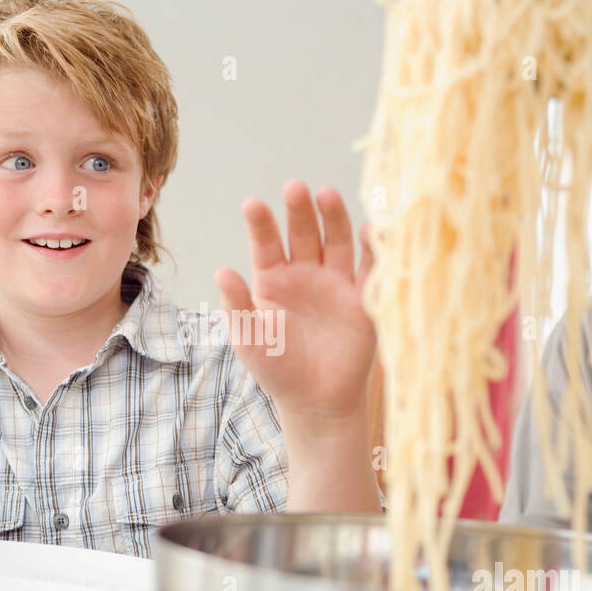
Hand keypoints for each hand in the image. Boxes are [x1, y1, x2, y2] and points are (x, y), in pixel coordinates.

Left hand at [215, 179, 375, 429]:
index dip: (261, 224)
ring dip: (333, 217)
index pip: (266, 243)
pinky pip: (369, 268)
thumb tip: (220, 272)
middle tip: (295, 187)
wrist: (317, 402)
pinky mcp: (363, 298)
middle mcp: (305, 272)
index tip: (253, 205)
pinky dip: (371, 248)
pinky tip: (367, 230)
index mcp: (273, 279)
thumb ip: (238, 306)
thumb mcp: (251, 341)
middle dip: (299, 210)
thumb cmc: (278, 371)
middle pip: (303, 232)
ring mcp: (335, 282)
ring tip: (326, 194)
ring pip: (336, 241)